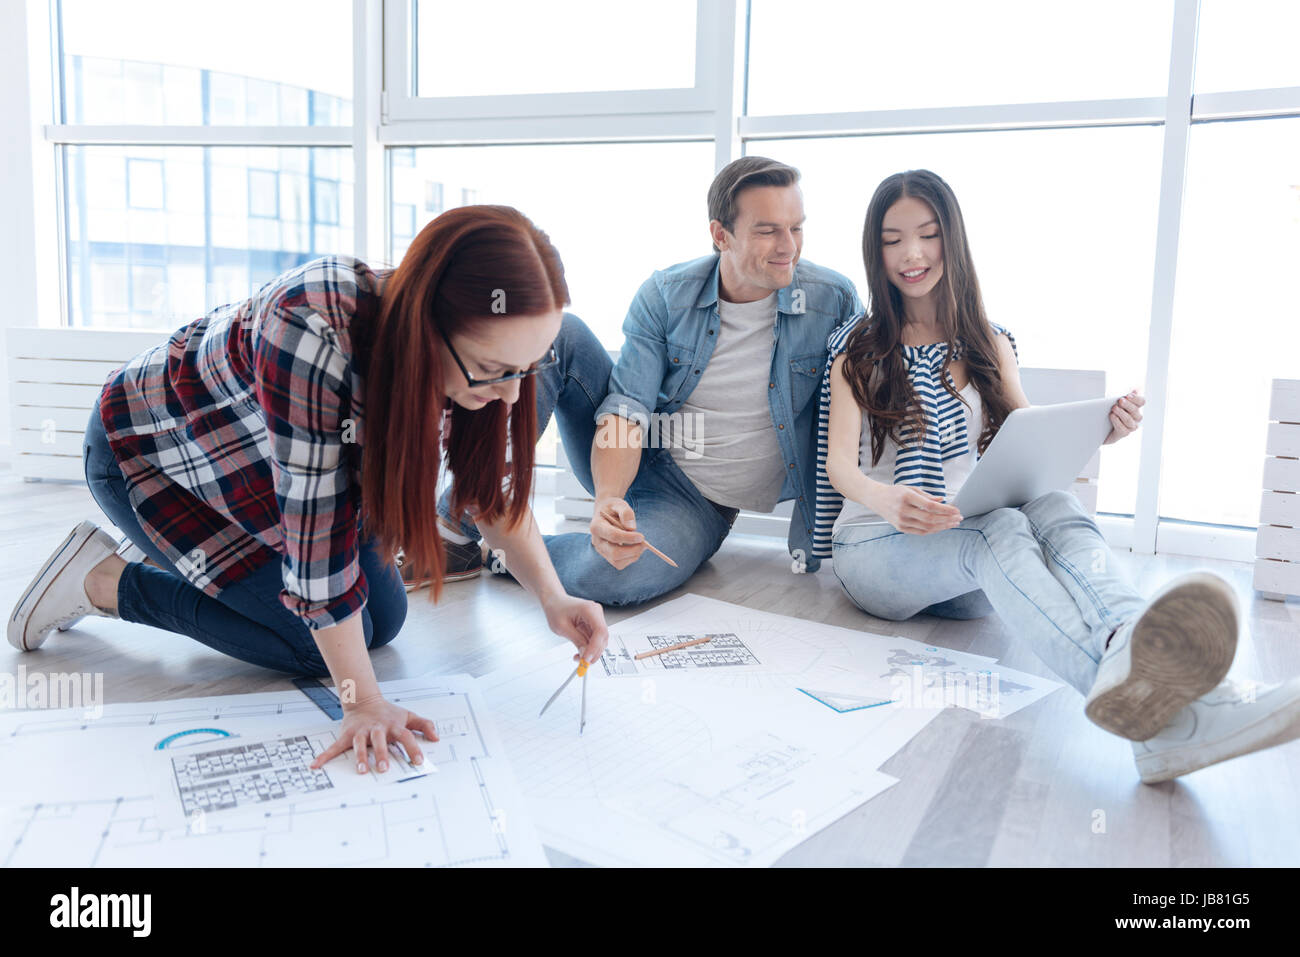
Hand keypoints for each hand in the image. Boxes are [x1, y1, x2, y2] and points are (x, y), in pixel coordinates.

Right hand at [309, 694, 438, 774]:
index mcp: (393, 726)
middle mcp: (377, 729)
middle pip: (380, 741)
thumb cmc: (388, 713)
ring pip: (360, 744)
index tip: (418, 762)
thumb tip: (437, 737)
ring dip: (360, 756)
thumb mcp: (408, 716)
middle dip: (382, 754)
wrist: (364, 700)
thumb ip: (424, 725)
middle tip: (384, 768)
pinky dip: (325, 755)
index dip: (413, 748)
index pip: (406, 737)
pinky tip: (316, 765)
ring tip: (361, 770)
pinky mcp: (347, 735)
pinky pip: (335, 746)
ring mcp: (361, 732)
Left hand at [542, 593, 609, 663]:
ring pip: (600, 640)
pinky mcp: (593, 624)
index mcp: (589, 609)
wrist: (554, 601)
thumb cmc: (556, 609)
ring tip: (578, 657)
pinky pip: (595, 639)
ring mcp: (596, 619)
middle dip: (594, 652)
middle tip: (583, 663)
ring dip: (591, 651)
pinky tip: (580, 652)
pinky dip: (589, 648)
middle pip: (603, 637)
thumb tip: (586, 654)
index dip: (595, 647)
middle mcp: (596, 613)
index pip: (600, 631)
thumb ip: (576, 640)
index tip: (587, 658)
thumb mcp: (562, 627)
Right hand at [589, 497, 645, 569]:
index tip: (642, 537)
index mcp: (596, 526)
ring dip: (633, 555)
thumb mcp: (620, 504)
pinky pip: (620, 564)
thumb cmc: (614, 508)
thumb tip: (632, 528)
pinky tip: (634, 547)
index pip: (613, 536)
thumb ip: (626, 513)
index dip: (629, 538)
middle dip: (632, 550)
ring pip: (618, 562)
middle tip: (644, 543)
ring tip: (640, 544)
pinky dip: (630, 558)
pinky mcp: (607, 556)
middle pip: (614, 553)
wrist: (606, 513)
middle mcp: (596, 541)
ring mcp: (601, 550)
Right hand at [876, 485, 961, 534]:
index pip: (930, 506)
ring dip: (943, 526)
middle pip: (930, 518)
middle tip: (958, 518)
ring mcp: (901, 521)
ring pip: (927, 527)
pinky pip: (920, 532)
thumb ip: (927, 495)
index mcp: (906, 497)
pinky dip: (933, 530)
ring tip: (953, 523)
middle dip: (947, 519)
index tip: (956, 510)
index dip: (945, 510)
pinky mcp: (900, 528)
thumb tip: (942, 501)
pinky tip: (941, 527)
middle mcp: (903, 510)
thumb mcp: (910, 488)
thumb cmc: (894, 492)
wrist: (876, 499)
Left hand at [1103, 390, 1144, 444]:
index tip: (1128, 395)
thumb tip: (1136, 388)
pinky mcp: (1123, 433)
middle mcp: (1136, 417)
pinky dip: (1117, 422)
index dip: (1136, 398)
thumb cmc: (1108, 411)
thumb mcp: (1114, 401)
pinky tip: (1112, 416)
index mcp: (1135, 407)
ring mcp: (1131, 426)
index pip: (1141, 402)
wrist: (1099, 427)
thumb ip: (1124, 396)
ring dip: (1122, 413)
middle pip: (1135, 410)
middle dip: (1127, 405)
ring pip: (1129, 420)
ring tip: (1114, 408)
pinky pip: (1123, 429)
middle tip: (1120, 401)